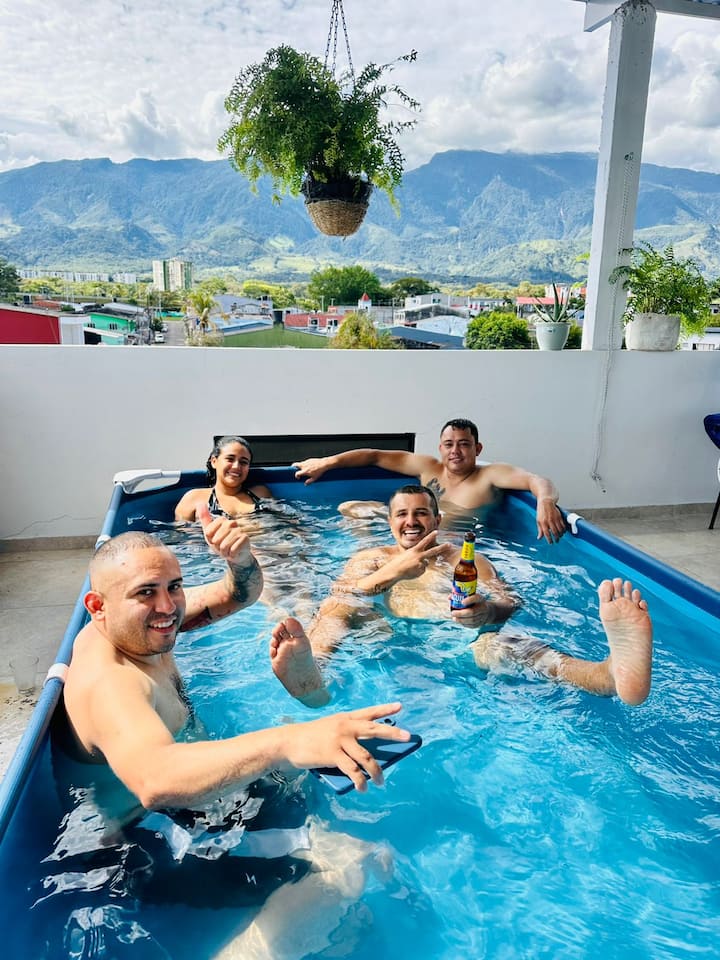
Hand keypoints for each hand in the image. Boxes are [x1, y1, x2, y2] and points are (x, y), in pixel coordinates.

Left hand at [197, 502, 252, 563]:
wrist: (235, 554)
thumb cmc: (221, 543)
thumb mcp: (210, 533)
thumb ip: (204, 518)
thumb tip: (200, 502)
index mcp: (222, 520)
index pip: (208, 531)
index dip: (209, 539)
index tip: (214, 540)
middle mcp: (232, 523)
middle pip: (216, 539)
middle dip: (217, 547)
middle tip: (222, 547)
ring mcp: (239, 530)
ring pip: (224, 545)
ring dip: (224, 552)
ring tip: (228, 550)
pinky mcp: (245, 538)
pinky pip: (232, 549)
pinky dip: (231, 554)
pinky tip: (234, 552)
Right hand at [284, 702, 409, 792]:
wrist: (289, 742)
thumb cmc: (311, 738)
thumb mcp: (330, 728)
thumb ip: (347, 736)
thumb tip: (366, 755)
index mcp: (345, 718)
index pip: (369, 712)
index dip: (385, 709)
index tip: (400, 706)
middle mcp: (345, 726)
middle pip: (374, 729)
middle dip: (392, 733)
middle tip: (408, 736)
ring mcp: (339, 740)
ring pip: (366, 756)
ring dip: (376, 771)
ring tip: (382, 782)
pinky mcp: (333, 755)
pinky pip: (352, 770)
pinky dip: (360, 781)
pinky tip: (363, 787)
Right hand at [292, 457, 330, 484]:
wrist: (323, 464)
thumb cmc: (319, 471)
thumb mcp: (315, 478)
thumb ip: (309, 481)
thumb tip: (306, 483)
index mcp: (305, 471)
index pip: (297, 473)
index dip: (296, 476)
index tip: (298, 477)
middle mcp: (304, 465)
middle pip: (295, 465)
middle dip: (293, 467)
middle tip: (294, 470)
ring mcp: (306, 462)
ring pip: (299, 463)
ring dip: (299, 466)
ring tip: (303, 469)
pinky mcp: (308, 460)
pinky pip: (304, 462)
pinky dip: (304, 464)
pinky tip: (308, 467)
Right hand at [387, 531, 450, 580]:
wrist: (394, 571)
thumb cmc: (399, 562)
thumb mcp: (408, 555)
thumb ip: (417, 555)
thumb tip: (426, 561)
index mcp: (414, 550)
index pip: (424, 541)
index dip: (431, 536)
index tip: (437, 531)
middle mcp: (419, 556)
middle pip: (433, 551)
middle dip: (442, 547)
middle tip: (450, 544)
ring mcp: (421, 564)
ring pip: (425, 563)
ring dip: (419, 565)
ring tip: (410, 567)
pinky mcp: (421, 571)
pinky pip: (422, 570)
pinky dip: (418, 571)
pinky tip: (411, 571)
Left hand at [450, 592, 491, 627]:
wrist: (487, 612)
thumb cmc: (474, 603)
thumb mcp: (470, 597)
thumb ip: (460, 596)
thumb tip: (449, 598)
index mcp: (480, 599)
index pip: (476, 598)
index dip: (469, 600)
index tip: (462, 602)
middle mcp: (483, 607)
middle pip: (472, 612)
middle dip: (461, 613)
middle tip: (453, 613)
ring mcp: (483, 616)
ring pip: (472, 620)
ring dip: (461, 620)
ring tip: (454, 618)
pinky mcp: (480, 623)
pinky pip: (472, 625)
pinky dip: (465, 624)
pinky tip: (459, 621)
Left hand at [536, 499, 566, 543]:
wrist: (546, 502)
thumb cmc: (541, 512)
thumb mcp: (538, 521)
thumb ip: (540, 530)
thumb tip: (539, 538)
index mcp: (543, 523)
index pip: (546, 534)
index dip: (549, 539)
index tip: (551, 543)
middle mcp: (549, 521)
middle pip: (554, 532)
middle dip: (556, 538)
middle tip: (556, 541)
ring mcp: (555, 519)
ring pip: (560, 529)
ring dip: (560, 534)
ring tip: (560, 536)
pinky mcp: (559, 517)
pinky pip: (563, 525)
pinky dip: (563, 529)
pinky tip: (563, 531)